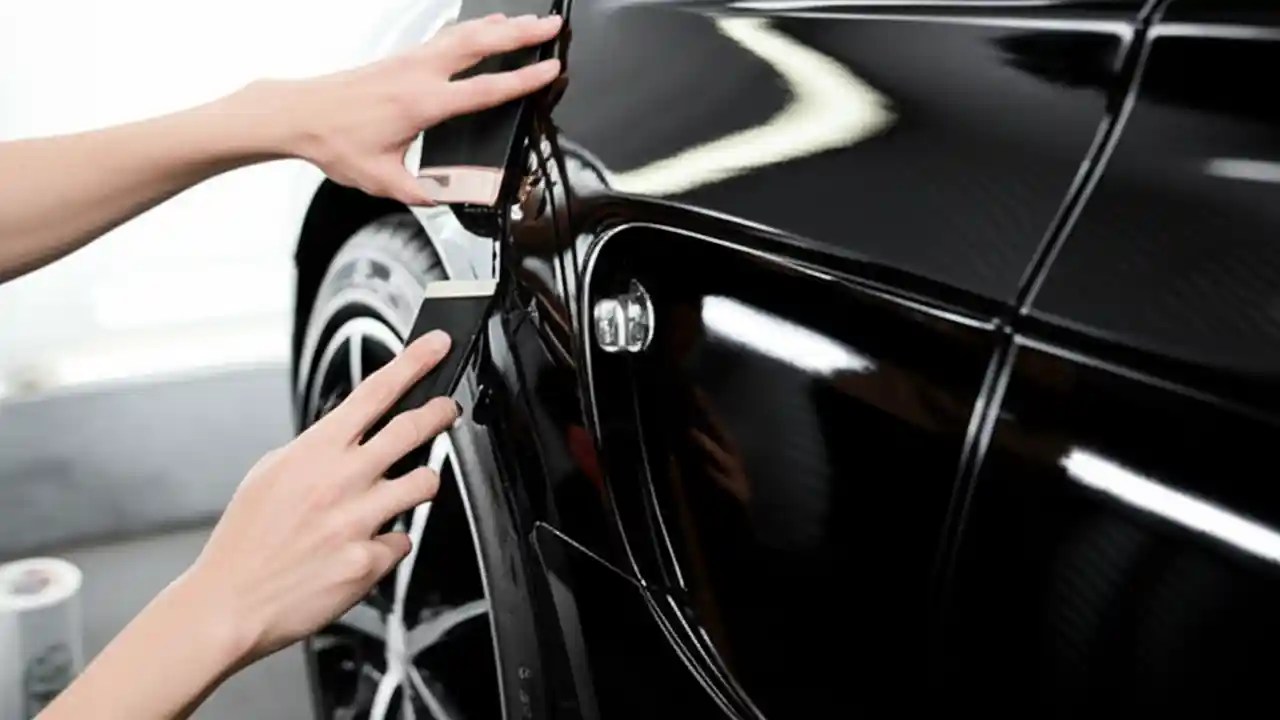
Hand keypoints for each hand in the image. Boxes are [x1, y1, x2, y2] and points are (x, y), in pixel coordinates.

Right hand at [183, 330, 458, 664]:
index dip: (413, 363)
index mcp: (315, 452)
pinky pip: (402, 541)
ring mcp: (358, 521)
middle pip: (412, 430)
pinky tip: (361, 549)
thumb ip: (316, 451)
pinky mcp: (369, 561)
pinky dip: (388, 544)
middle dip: (439, 414)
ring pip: (423, 484)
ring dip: (419, 483)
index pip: (374, 393)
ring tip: (401, 493)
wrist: (229, 603)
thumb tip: (347, 436)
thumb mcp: (270, 474)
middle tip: (448, 409)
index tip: (437, 346)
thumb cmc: (246, 541)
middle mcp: (342, 481)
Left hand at [261, 13, 562, 204]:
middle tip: (551, 27)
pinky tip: (483, 27)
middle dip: (520, 33)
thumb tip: (458, 197)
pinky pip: (446, 36)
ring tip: (529, 20)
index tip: (549, 70)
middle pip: (480, 45)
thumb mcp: (384, 180)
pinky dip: (472, 29)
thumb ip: (425, 191)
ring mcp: (408, 61)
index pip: (483, 89)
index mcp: (420, 104)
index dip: (521, 80)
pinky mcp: (401, 59)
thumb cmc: (335, 142)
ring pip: (463, 33)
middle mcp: (417, 74)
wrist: (298, 115)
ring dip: (500, 25)